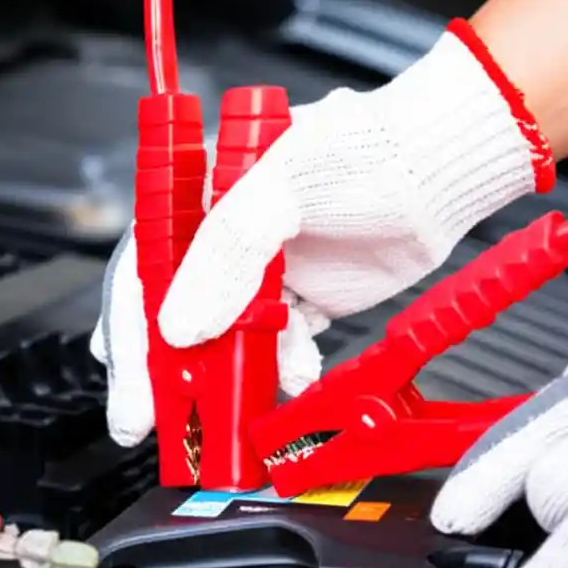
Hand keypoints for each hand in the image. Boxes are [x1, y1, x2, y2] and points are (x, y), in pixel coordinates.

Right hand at [94, 20, 551, 446]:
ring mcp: (264, 269)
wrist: (439, 169)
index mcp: (198, 194)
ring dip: (228, 374)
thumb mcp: (281, 187)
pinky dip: (281, 368)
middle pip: (172, 309)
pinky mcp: (302, 297)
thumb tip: (179, 325)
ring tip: (236, 402)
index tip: (130, 382)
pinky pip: (275, 346)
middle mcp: (223, 234)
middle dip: (162, 368)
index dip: (128, 327)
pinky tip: (294, 373)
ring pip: (223, 336)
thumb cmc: (365, 147)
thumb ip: (227, 256)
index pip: (143, 266)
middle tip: (151, 419)